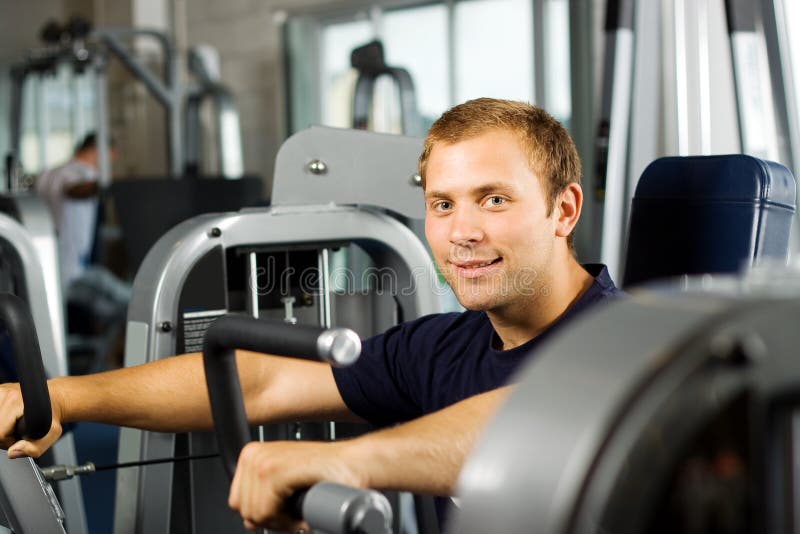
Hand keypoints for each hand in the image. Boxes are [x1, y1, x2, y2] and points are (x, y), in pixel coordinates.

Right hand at [0, 382, 63, 457]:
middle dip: (4, 435)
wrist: (53, 400)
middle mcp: (5, 394)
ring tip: (15, 423)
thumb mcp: (51, 434)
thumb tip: (12, 452)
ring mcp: (0, 392)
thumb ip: (34, 448)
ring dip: (1, 428)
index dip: (10, 440)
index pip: (0, 434)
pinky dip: (0, 421)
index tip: (22, 434)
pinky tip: (9, 418)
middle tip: (19, 430)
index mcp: (15, 402)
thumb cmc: (51, 415)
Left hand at [228, 440, 365, 531]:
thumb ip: (262, 495)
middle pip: (243, 509)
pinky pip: (267, 512)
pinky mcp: (275, 472)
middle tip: (294, 512)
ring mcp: (263, 461)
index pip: (236, 501)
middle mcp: (253, 454)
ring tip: (299, 511)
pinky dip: (287, 521)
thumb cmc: (325, 473)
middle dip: (271, 518)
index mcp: (251, 454)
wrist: (352, 465)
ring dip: (281, 521)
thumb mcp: (284, 481)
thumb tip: (248, 520)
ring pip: (255, 514)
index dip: (261, 512)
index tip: (283, 510)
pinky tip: (302, 512)